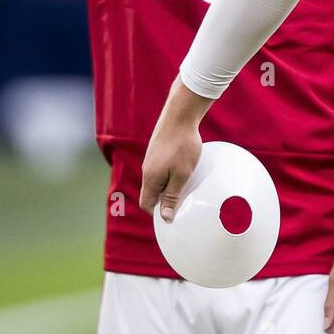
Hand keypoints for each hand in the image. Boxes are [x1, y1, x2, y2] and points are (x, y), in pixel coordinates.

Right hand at [140, 76, 213, 220]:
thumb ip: (172, 196)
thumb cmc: (183, 145)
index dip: (158, 212)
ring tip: (186, 184)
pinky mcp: (158, 151)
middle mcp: (147, 170)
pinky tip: (185, 169)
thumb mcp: (182, 175)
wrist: (180, 115)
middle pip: (151, 193)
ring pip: (157, 180)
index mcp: (150, 179)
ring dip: (169, 186)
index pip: (146, 204)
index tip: (175, 213)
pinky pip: (161, 169)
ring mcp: (152, 159)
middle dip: (165, 200)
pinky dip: (171, 174)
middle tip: (184, 200)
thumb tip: (165, 218)